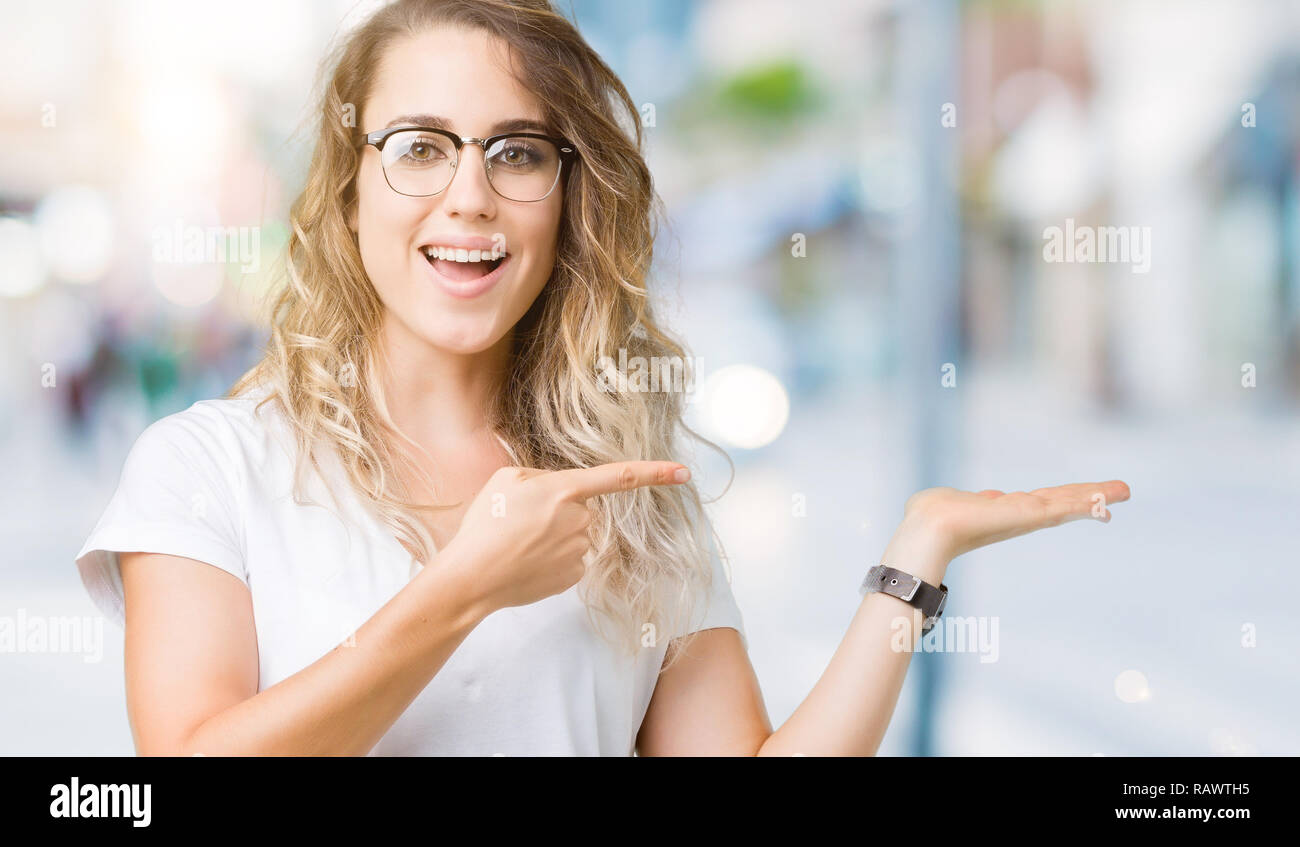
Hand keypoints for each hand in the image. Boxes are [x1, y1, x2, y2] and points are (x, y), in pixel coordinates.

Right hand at [440, 461, 690, 612]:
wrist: (472, 577)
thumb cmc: (484, 525)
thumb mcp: (506, 480)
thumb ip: (542, 477)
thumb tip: (559, 491)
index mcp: (565, 490)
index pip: (620, 477)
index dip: (655, 472)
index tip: (684, 472)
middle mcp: (580, 520)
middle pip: (581, 507)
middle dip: (557, 509)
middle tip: (519, 520)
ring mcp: (579, 551)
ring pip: (574, 534)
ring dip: (551, 535)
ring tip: (517, 543)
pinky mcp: (573, 576)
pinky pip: (569, 558)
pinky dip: (550, 558)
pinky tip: (526, 562)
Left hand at [900, 479, 1131, 562]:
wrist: (930, 527)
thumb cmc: (931, 515)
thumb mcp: (958, 502)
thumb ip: (975, 501)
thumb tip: (982, 498)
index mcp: (1005, 510)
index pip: (1044, 503)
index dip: (1069, 500)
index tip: (1093, 500)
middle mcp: (1020, 514)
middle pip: (1063, 501)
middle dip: (1092, 496)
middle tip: (1124, 490)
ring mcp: (1027, 516)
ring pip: (1068, 502)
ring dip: (1096, 496)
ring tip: (1124, 490)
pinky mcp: (1030, 516)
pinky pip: (1064, 506)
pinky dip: (1084, 503)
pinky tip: (1104, 500)